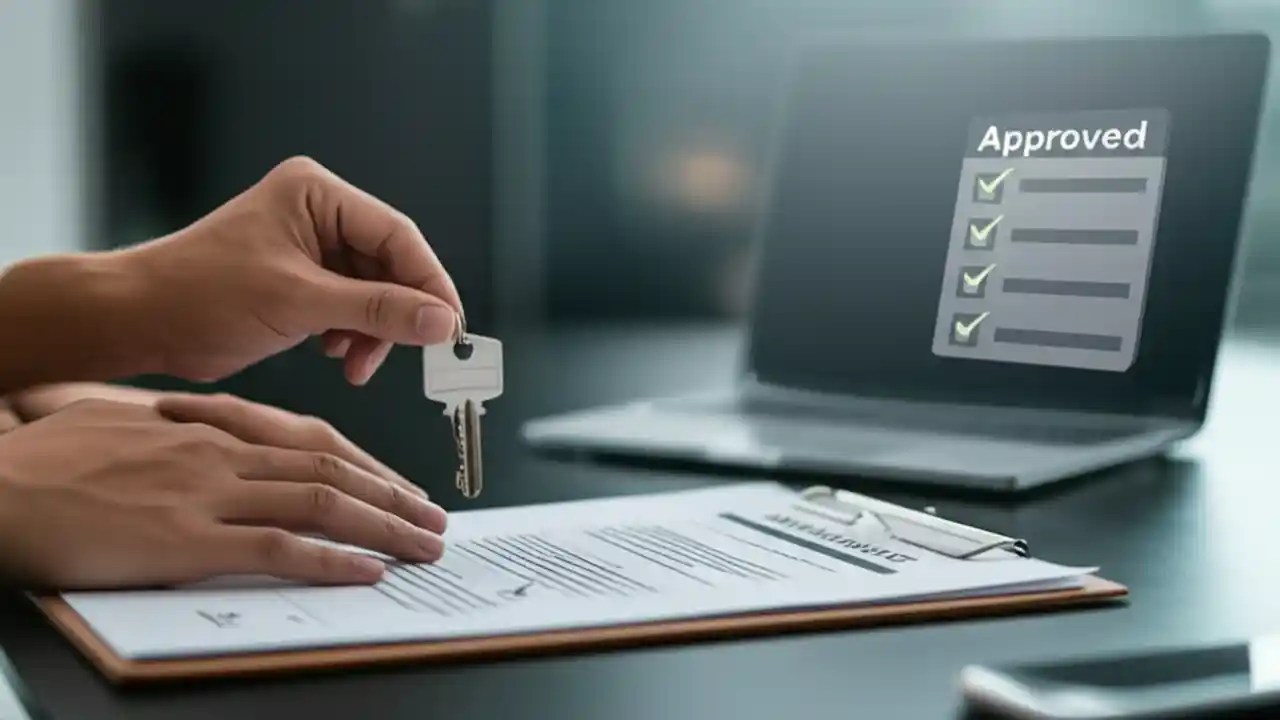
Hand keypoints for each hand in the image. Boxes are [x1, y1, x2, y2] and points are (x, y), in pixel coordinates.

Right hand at [0, 399, 446, 589]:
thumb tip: (192, 438)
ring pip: (321, 503)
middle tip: (433, 518)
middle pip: (331, 469)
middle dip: (392, 496)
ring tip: (423, 545)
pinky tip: (366, 571)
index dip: (365, 464)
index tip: (398, 485)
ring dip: (383, 527)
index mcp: (209, 429)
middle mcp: (220, 454)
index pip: (311, 440)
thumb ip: (174, 436)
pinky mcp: (186, 539)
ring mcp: (206, 494)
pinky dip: (331, 560)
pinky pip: (277, 548)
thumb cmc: (44, 461)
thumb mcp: (120, 427)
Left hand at [119, 156, 461, 385]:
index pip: (397, 235)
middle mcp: (317, 212)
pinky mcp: (299, 279)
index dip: (429, 283)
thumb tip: (442, 322)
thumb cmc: (201, 295)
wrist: (140, 321)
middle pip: (390, 265)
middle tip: (411, 353)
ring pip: (373, 291)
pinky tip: (337, 356)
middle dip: (396, 314)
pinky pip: (349, 305)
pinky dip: (352, 335)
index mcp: (317, 194)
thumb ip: (378, 310)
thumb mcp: (300, 303)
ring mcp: (308, 246)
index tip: (450, 327)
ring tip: (356, 364)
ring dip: (373, 331)